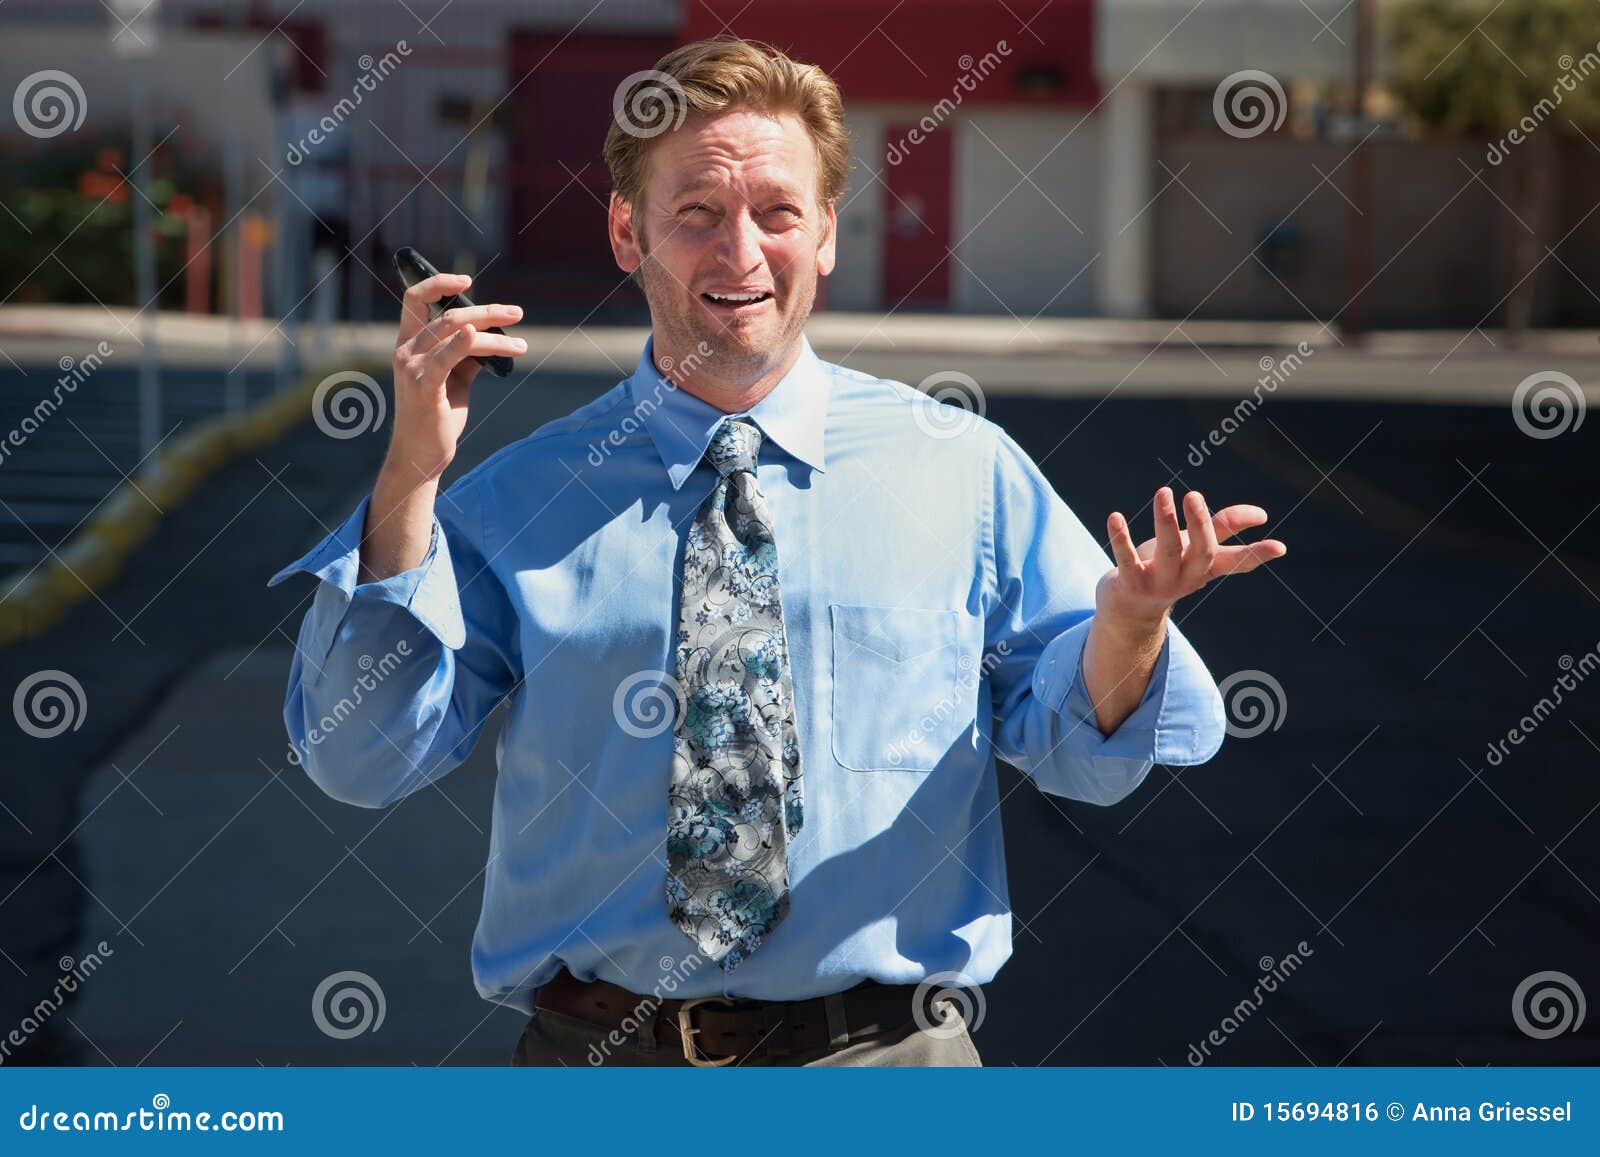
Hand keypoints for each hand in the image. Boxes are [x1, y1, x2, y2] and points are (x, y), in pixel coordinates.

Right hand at [387, 272, 524, 483]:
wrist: (423, 455)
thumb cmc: (437, 417)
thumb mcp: (452, 379)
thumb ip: (464, 355)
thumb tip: (488, 336)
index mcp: (409, 344)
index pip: (415, 299)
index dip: (440, 283)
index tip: (468, 280)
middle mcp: (405, 350)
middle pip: (449, 315)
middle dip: (488, 311)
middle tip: (517, 313)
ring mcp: (412, 367)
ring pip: (458, 333)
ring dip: (496, 336)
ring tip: (522, 345)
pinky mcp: (424, 386)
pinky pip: (446, 357)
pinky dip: (465, 343)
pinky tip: (481, 335)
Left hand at [1096, 486, 1285, 625]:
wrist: (1128, 608)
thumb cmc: (1166, 569)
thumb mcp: (1194, 548)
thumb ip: (1222, 528)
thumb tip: (1262, 515)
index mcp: (1205, 567)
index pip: (1237, 561)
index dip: (1257, 554)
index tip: (1279, 547)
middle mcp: (1186, 578)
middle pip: (1202, 552)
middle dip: (1200, 523)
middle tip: (1193, 494)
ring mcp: (1159, 584)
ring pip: (1166, 551)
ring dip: (1165, 520)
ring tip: (1163, 492)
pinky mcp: (1130, 584)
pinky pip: (1125, 560)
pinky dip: (1119, 538)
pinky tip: (1115, 517)